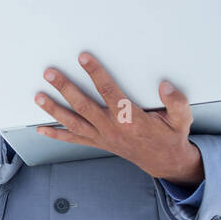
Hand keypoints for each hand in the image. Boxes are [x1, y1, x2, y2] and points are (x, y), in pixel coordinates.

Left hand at [35, 51, 204, 185]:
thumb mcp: (182, 118)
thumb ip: (176, 101)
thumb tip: (165, 86)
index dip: (96, 74)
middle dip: (65, 88)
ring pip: (73, 122)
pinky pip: (74, 139)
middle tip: (50, 73)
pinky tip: (40, 129)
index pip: (109, 92)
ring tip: (38, 96)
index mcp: (130, 119)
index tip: (84, 58)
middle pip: (83, 105)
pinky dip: (56, 135)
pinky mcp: (98, 142)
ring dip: (54, 109)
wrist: (165, 161)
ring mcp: (102, 136)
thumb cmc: (170, 136)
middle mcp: (112, 128)